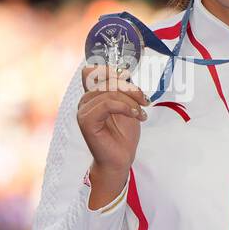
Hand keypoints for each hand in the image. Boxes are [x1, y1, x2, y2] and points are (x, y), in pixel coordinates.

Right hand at [78, 64, 147, 204]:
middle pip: (105, 79)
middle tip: (145, 101)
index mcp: (93, 95)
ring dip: (131, 100)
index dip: (111, 70)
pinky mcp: (86, 121)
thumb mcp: (128, 107)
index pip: (92, 71)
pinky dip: (125, 107)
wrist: (120, 159)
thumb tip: (124, 72)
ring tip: (141, 113)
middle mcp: (85, 101)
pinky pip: (106, 104)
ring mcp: (83, 110)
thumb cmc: (123, 135)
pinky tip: (136, 116)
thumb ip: (123, 90)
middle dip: (129, 87)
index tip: (131, 81)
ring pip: (109, 92)